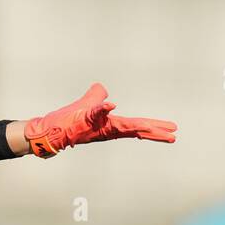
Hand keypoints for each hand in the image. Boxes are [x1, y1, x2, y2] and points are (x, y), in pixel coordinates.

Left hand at [24, 83, 176, 157]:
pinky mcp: (85, 120)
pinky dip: (103, 108)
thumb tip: (101, 88)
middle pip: (136, 129)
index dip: (155, 127)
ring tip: (156, 129)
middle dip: (155, 131)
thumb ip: (97, 97)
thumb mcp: (88, 104)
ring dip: (139, 126)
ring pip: (121, 125)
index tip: (172, 129)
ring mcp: (97, 125)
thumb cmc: (70, 120)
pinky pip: (95, 112)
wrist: (50, 130)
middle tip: (174, 136)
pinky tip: (111, 105)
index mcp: (112, 125)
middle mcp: (107, 128)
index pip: (137, 126)